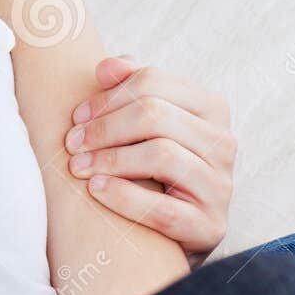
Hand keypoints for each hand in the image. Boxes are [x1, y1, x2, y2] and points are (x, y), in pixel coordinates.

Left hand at [64, 55, 235, 263]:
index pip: (152, 81)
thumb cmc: (149, 161)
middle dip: (104, 127)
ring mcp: (220, 186)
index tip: (76, 116)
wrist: (171, 227)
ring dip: (109, 159)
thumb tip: (105, 67)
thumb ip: (128, 84)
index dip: (107, 96)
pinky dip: (123, 196)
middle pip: (154, 116)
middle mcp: (223, 142)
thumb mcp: (143, 119)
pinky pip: (164, 208)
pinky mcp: (211, 226)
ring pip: (162, 155)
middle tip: (71, 143)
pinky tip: (96, 190)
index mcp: (210, 106)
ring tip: (78, 166)